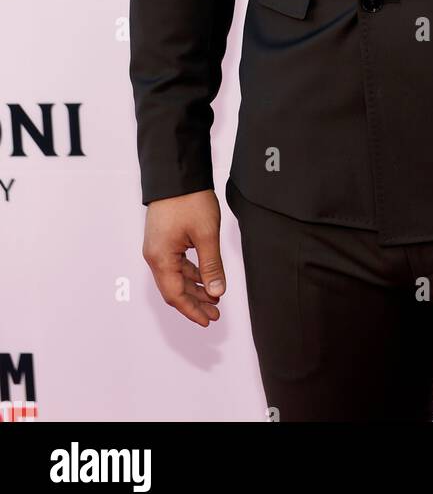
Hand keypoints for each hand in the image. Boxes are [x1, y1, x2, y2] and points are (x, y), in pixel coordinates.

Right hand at [142, 189, 226, 325]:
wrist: (177, 173)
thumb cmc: (189, 200)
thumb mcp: (206, 235)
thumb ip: (211, 266)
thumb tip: (216, 291)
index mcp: (161, 258)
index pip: (175, 295)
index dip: (192, 310)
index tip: (208, 320)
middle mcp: (155, 255)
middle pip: (174, 289)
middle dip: (195, 303)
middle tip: (215, 313)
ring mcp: (158, 247)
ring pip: (175, 277)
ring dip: (194, 288)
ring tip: (214, 297)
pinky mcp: (163, 239)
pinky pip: (176, 264)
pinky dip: (190, 273)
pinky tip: (204, 277)